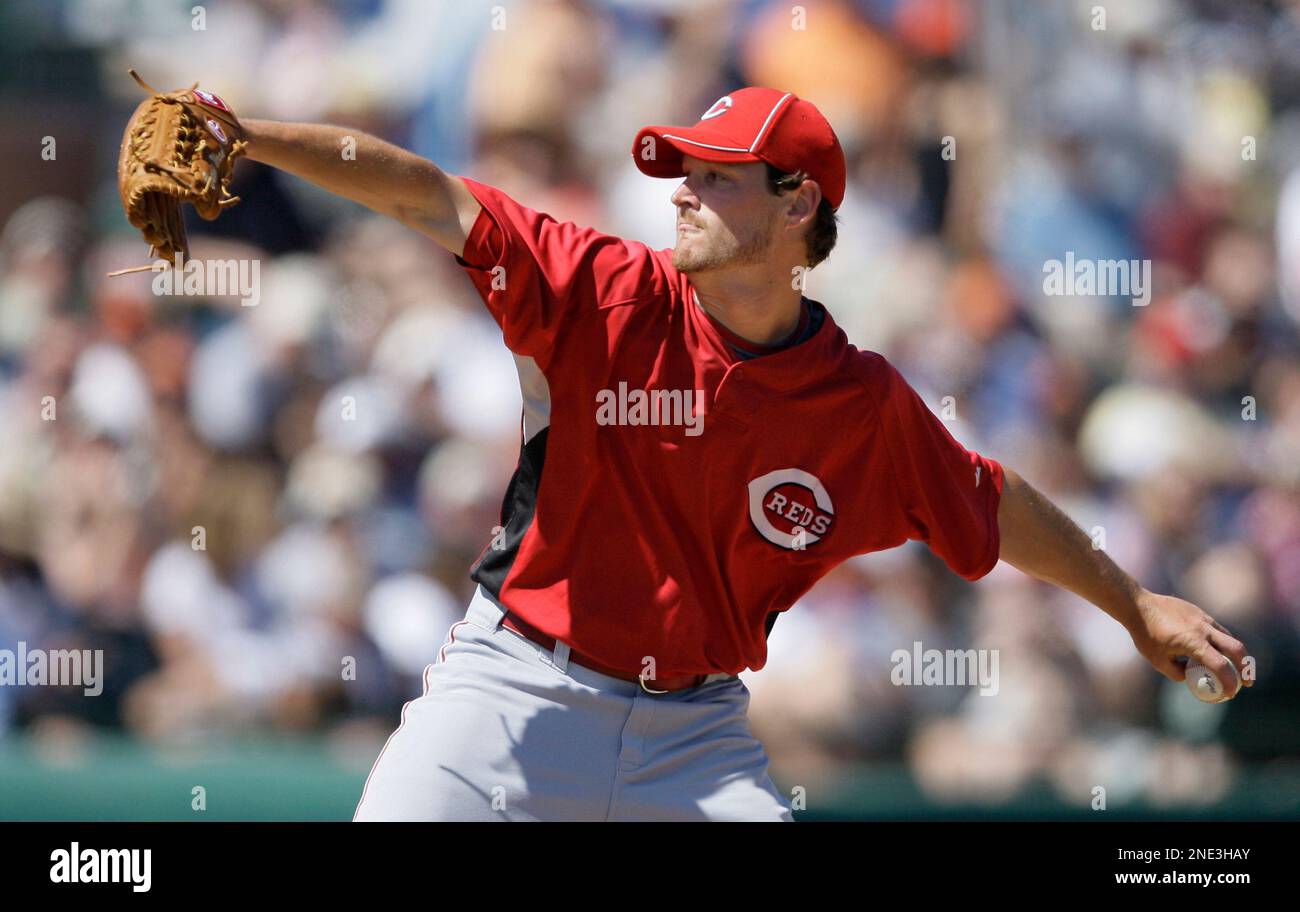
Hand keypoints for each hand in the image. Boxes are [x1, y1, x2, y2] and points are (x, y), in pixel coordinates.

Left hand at [1125, 589, 1251, 697]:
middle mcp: (1203, 629)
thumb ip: (1176, 673)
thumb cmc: (1145, 634)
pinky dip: (1223, 642)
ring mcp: (1204, 618)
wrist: (1138, 605)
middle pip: (1236, 648)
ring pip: (1229, 637)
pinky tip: (1217, 650)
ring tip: (1234, 668)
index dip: (1229, 682)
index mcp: (1194, 642)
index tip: (1231, 693)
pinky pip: (1218, 629)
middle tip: (1246, 682)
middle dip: (1246, 668)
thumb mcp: (1157, 661)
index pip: (1221, 665)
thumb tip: (1190, 679)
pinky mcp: (1200, 613)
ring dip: (1236, 654)